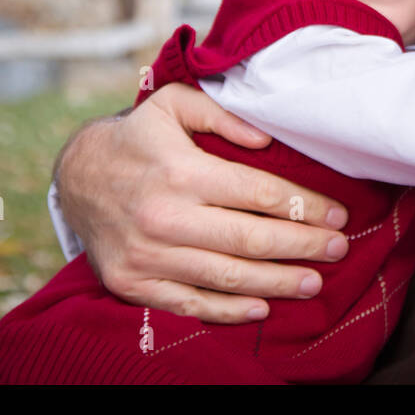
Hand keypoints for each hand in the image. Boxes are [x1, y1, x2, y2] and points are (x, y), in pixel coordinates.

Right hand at [55, 82, 350, 323]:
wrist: (74, 176)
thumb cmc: (136, 137)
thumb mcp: (172, 104)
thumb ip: (220, 113)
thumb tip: (264, 139)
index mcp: (181, 171)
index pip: (259, 194)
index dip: (305, 206)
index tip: (337, 215)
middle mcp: (165, 216)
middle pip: (250, 240)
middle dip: (303, 247)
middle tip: (339, 249)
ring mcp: (147, 255)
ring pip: (226, 276)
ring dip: (277, 283)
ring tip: (314, 282)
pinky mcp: (132, 282)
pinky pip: (189, 303)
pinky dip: (228, 310)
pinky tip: (262, 308)